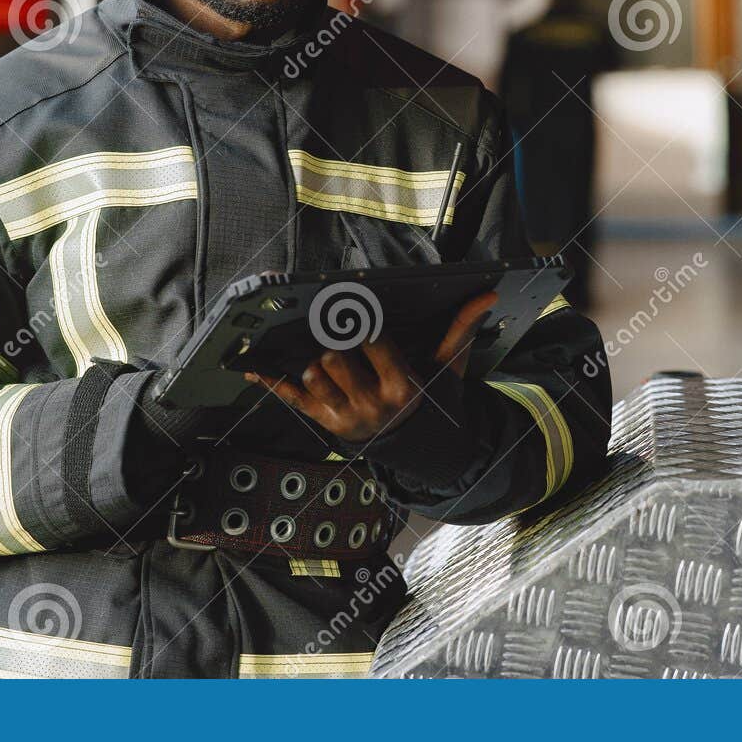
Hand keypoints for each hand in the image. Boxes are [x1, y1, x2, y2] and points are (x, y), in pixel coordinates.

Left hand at [250, 291, 496, 441]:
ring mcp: (345, 416)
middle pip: (335, 359)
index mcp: (401, 386)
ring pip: (313, 376)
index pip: (372, 345)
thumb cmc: (433, 398)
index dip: (361, 324)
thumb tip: (488, 294)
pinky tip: (253, 365)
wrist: (421, 447)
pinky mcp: (326, 423)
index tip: (354, 307)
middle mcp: (370, 404)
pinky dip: (271, 382)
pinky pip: (293, 400)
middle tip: (332, 326)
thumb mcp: (449, 366)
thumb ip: (462, 327)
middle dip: (333, 340)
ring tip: (323, 350)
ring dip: (313, 359)